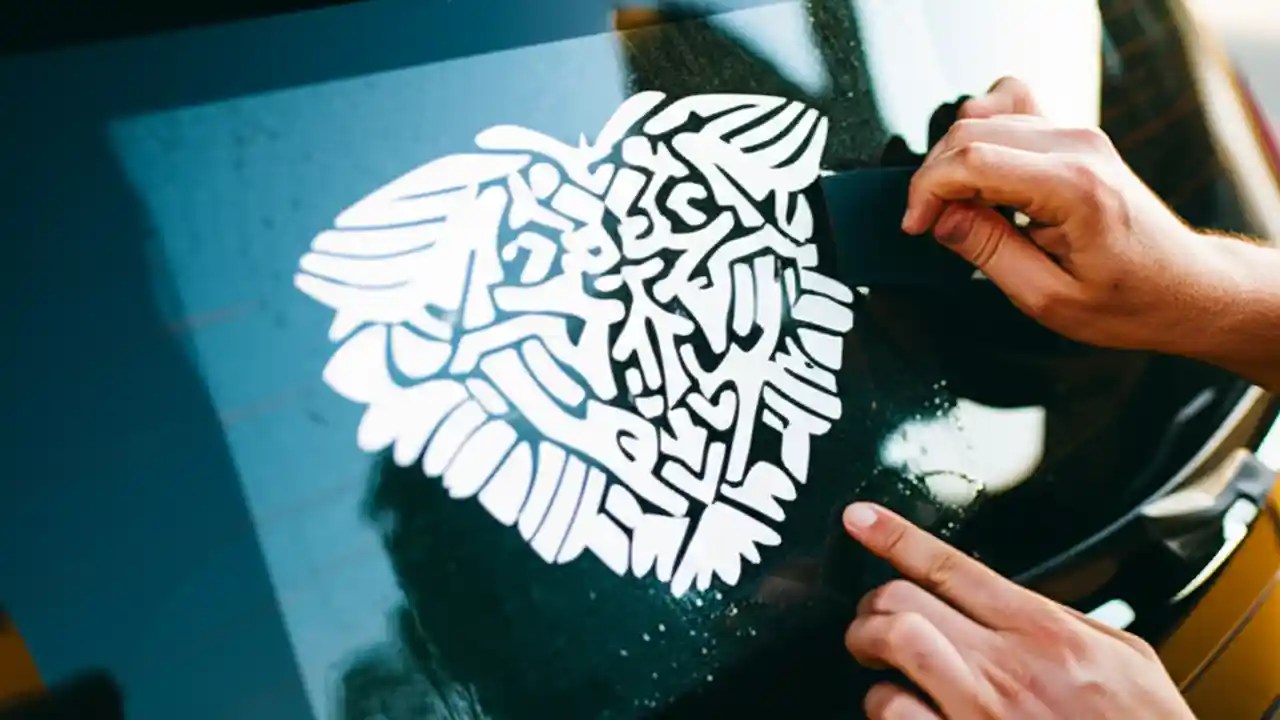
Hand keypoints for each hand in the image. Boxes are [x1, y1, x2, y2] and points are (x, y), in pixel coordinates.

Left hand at [841, 502, 1194, 719]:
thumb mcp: (1125, 659)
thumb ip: (1064, 619)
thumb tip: (1016, 597)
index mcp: (1042, 632)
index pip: (948, 565)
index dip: (893, 534)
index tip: (859, 519)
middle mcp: (1003, 669)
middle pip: (900, 603)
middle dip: (873, 605)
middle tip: (873, 616)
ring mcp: (976, 714)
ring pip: (888, 653)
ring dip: (871, 654)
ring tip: (878, 660)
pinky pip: (894, 716)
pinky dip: (885, 708)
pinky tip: (899, 708)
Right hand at [903, 77, 1245, 355]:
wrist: (1184, 287)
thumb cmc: (1128, 301)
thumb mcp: (1047, 297)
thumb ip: (988, 251)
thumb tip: (941, 218)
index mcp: (1074, 188)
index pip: (973, 160)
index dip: (927, 191)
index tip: (915, 226)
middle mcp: (1078, 147)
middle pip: (972, 131)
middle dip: (933, 178)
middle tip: (928, 225)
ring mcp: (1079, 135)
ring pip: (985, 117)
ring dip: (954, 160)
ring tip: (956, 208)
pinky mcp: (1074, 137)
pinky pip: (1011, 109)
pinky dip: (981, 135)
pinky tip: (978, 174)